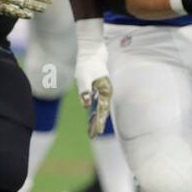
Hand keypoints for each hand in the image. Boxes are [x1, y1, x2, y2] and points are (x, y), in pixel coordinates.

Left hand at [74, 18, 111, 138]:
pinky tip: (91, 121)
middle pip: (103, 112)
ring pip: (100, 110)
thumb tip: (85, 105)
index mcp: (106, 91)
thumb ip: (85, 91)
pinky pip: (97, 106)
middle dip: (97, 124)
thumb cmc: (87, 65)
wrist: (91, 55)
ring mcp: (103, 93)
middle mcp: (107, 93)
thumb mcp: (84, 77)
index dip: (100, 121)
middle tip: (92, 137)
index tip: (97, 132)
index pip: (103, 109)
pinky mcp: (99, 92)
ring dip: (95, 121)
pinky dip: (94, 114)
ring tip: (91, 133)